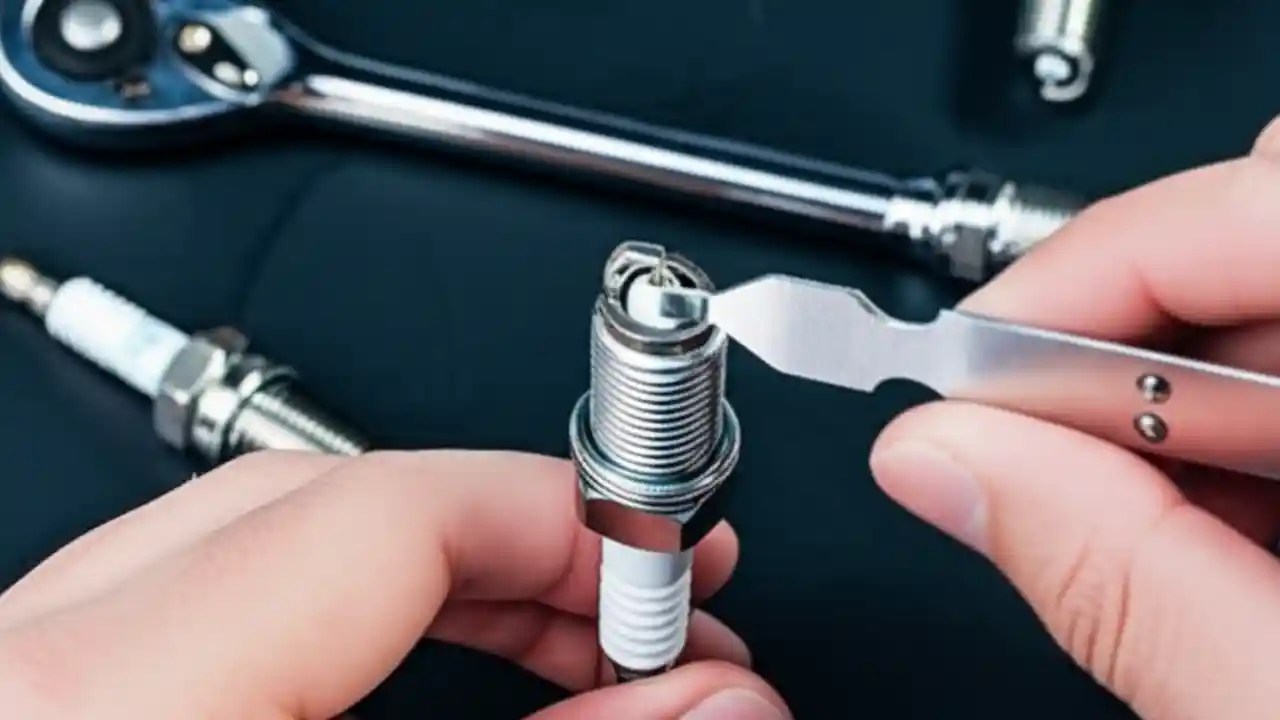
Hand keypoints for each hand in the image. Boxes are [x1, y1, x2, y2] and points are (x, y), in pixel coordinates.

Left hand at [0, 450, 789, 718]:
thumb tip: (718, 705)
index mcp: (92, 711)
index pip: (372, 512)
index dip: (558, 517)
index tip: (667, 562)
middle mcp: (21, 675)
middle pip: (312, 496)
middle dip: (515, 534)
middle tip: (643, 600)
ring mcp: (17, 676)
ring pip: (245, 532)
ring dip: (432, 567)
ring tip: (562, 630)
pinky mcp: (36, 697)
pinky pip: (186, 598)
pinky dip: (333, 608)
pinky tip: (417, 653)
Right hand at [870, 118, 1279, 718]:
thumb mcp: (1277, 714)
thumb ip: (1118, 585)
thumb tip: (943, 458)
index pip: (1264, 205)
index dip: (1084, 276)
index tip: (969, 371)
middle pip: (1250, 239)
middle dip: (1107, 349)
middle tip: (1025, 452)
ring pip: (1264, 306)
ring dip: (1159, 408)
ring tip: (1119, 516)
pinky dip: (1226, 444)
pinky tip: (1209, 529)